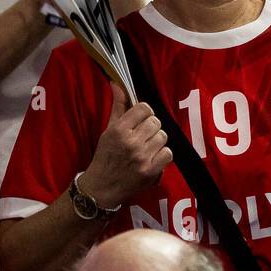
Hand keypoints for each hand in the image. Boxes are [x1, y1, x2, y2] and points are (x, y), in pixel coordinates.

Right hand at [81, 84, 171, 208]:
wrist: (102, 187)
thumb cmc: (105, 156)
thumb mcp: (108, 130)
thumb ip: (118, 106)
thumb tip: (118, 83)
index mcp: (119, 130)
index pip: (144, 108)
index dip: (144, 112)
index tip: (140, 119)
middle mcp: (131, 142)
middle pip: (155, 121)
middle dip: (151, 127)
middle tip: (143, 135)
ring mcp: (142, 157)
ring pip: (163, 136)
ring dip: (157, 141)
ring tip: (147, 147)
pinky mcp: (150, 171)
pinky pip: (168, 153)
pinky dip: (162, 155)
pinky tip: (152, 157)